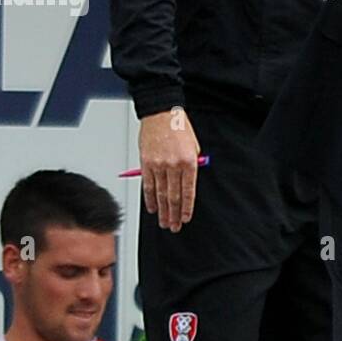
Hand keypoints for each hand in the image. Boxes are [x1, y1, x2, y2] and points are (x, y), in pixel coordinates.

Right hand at [139, 108, 200, 232]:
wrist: (161, 114)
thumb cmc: (179, 128)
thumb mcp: (194, 146)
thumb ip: (193, 165)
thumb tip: (189, 184)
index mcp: (189, 162)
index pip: (188, 192)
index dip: (186, 208)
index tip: (185, 219)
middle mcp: (173, 166)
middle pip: (174, 197)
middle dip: (174, 214)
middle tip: (174, 226)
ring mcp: (158, 165)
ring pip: (160, 194)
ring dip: (162, 211)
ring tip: (164, 222)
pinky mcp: (146, 163)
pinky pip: (148, 185)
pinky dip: (150, 199)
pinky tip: (152, 208)